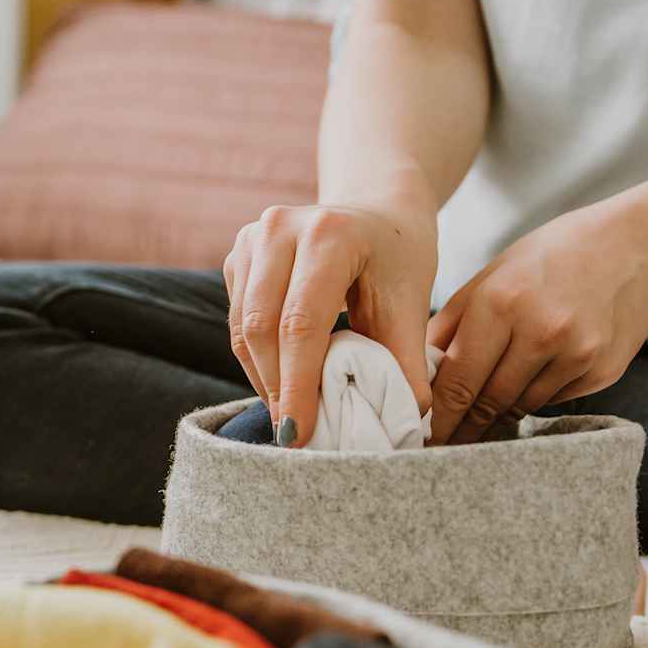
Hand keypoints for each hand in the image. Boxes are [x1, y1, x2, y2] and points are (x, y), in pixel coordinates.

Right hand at [224, 203, 437, 446]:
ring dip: (263, 378)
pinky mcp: (237, 256)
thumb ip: (406, 363)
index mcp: (330, 233)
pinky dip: (256, 360)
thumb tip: (407, 425)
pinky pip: (236, 321)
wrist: (378, 213)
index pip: (301, 322)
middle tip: (293, 433)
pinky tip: (282, 380)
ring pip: (241, 329)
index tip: (299, 433)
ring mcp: (252, 238)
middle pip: (261, 327)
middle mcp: (280, 227)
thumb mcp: (411, 304)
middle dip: (276, 387)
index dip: (297, 385)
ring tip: (289, 412)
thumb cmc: (398, 259)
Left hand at [426, 201, 647, 444]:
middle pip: (488, 401)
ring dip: (497, 414)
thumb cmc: (549, 259)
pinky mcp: (603, 370)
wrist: (634, 248)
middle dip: (463, 427)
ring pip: (520, 406)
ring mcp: (577, 354)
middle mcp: (541, 331)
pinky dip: (535, 397)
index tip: (422, 438)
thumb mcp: (490, 277)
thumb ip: (449, 326)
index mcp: (500, 303)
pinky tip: (532, 380)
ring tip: (479, 420)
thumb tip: (415, 373)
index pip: (457, 381)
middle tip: (442, 445)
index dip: (438, 418)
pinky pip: (554, 400)